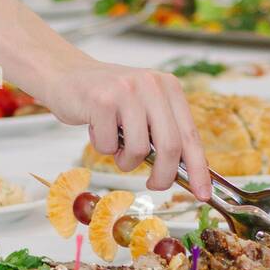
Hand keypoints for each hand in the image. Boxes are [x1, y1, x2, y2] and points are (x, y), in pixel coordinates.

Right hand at [37, 54, 211, 198]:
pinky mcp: (102, 100)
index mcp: (169, 88)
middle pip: (170, 147)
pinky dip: (103, 148)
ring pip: (139, 149)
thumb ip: (164, 133)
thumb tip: (185, 173)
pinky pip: (109, 146)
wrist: (66, 76)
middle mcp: (152, 85)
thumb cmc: (108, 101)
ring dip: (125, 160)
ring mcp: (127, 91)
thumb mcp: (144, 110)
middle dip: (163, 175)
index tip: (203, 194)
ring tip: (116, 146)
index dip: (198, 169)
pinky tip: (97, 129)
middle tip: (153, 184)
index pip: (190, 135)